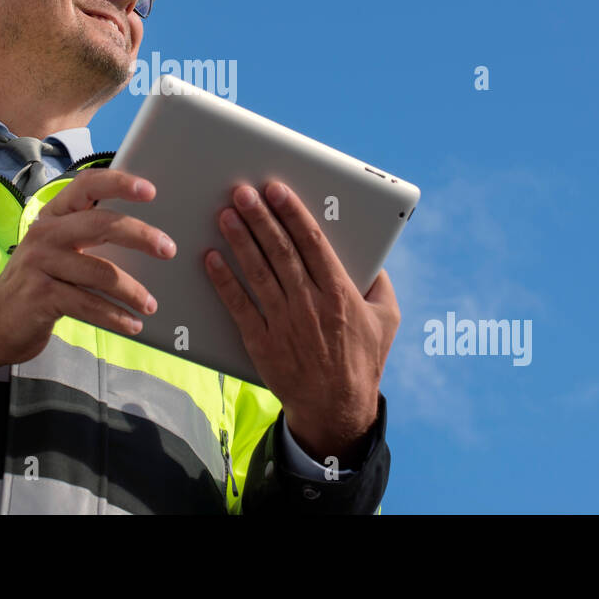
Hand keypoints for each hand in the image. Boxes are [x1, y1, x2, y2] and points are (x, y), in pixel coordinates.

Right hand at [0, 169, 173, 378]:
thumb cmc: (38, 283)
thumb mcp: (57, 251)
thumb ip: (89, 236)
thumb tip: (146, 235)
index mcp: (53, 216)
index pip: (86, 186)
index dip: (118, 183)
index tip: (150, 190)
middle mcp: (45, 234)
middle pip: (101, 224)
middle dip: (140, 235)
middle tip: (168, 248)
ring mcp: (40, 264)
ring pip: (101, 272)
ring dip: (133, 291)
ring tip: (151, 304)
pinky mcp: (40, 296)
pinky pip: (89, 304)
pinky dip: (116, 316)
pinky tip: (133, 324)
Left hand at [204, 181, 399, 464]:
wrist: (336, 409)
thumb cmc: (363, 361)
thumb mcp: (387, 319)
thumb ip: (380, 283)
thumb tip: (372, 254)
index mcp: (340, 293)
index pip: (312, 242)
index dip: (292, 212)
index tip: (276, 189)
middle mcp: (310, 304)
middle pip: (280, 250)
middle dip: (259, 217)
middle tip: (242, 192)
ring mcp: (284, 323)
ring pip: (257, 271)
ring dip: (239, 240)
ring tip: (225, 214)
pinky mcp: (262, 342)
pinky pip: (239, 305)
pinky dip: (224, 280)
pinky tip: (211, 258)